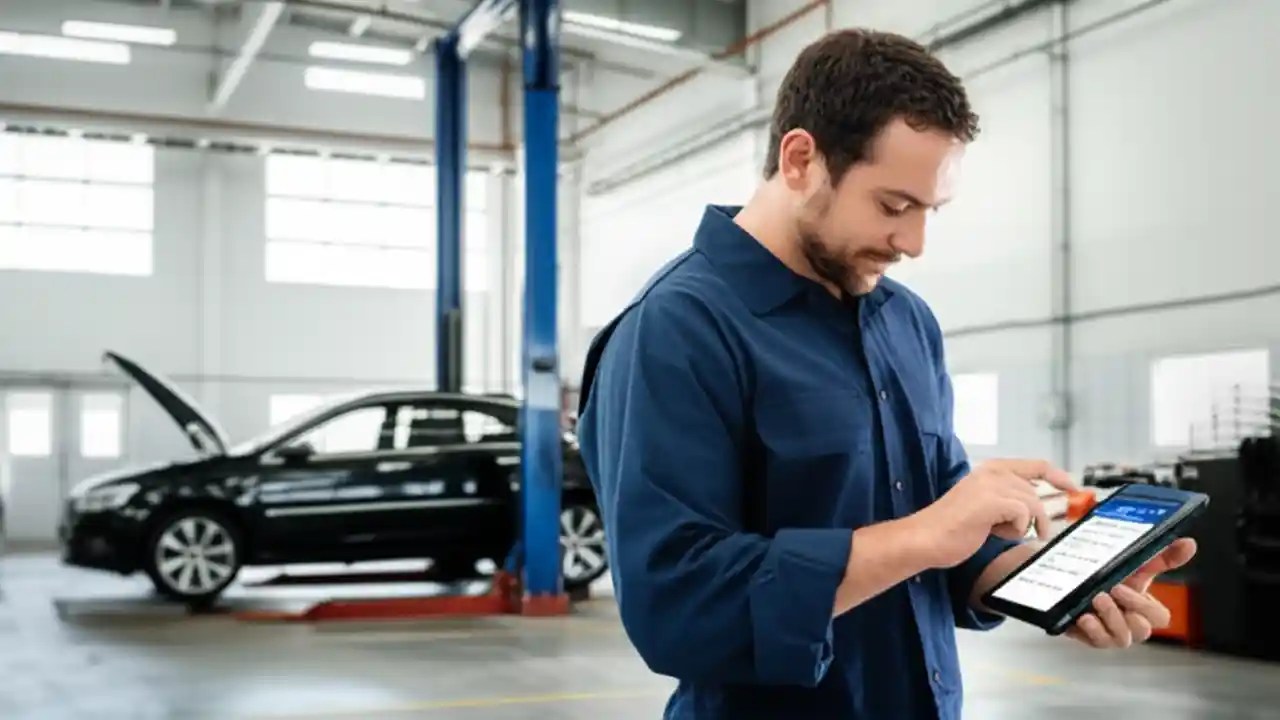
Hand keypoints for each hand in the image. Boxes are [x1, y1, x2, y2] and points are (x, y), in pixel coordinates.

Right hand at [913, 459, 1075, 568]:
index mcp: (989, 470)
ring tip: (1006, 534)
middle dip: (1038, 516)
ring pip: (1031, 503)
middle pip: (1035, 491)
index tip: (1072, 488)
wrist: (926, 538)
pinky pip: (1023, 514)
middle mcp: (991, 472)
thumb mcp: (983, 507)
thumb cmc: (950, 528)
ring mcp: (990, 485)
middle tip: (1036, 532)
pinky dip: (1016, 528)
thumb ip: (1006, 501)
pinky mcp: (991, 501)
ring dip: (1025, 524)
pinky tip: (996, 533)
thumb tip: (1033, 510)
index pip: (1036, 465)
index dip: (1059, 476)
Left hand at [1065, 538, 1197, 648]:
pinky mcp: (1093, 639)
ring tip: (1095, 599)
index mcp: (1146, 610)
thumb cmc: (1112, 578)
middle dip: (1125, 612)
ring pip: (1121, 639)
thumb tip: (1189, 543)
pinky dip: (1091, 630)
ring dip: (1109, 618)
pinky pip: (1097, 642)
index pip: (1159, 617)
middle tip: (1107, 592)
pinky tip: (1083, 617)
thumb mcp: (1136, 565)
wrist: (1078, 582)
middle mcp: (1133, 627)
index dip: (1143, 606)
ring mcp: (1113, 635)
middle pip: (1142, 630)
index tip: (1121, 588)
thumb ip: (1164, 557)